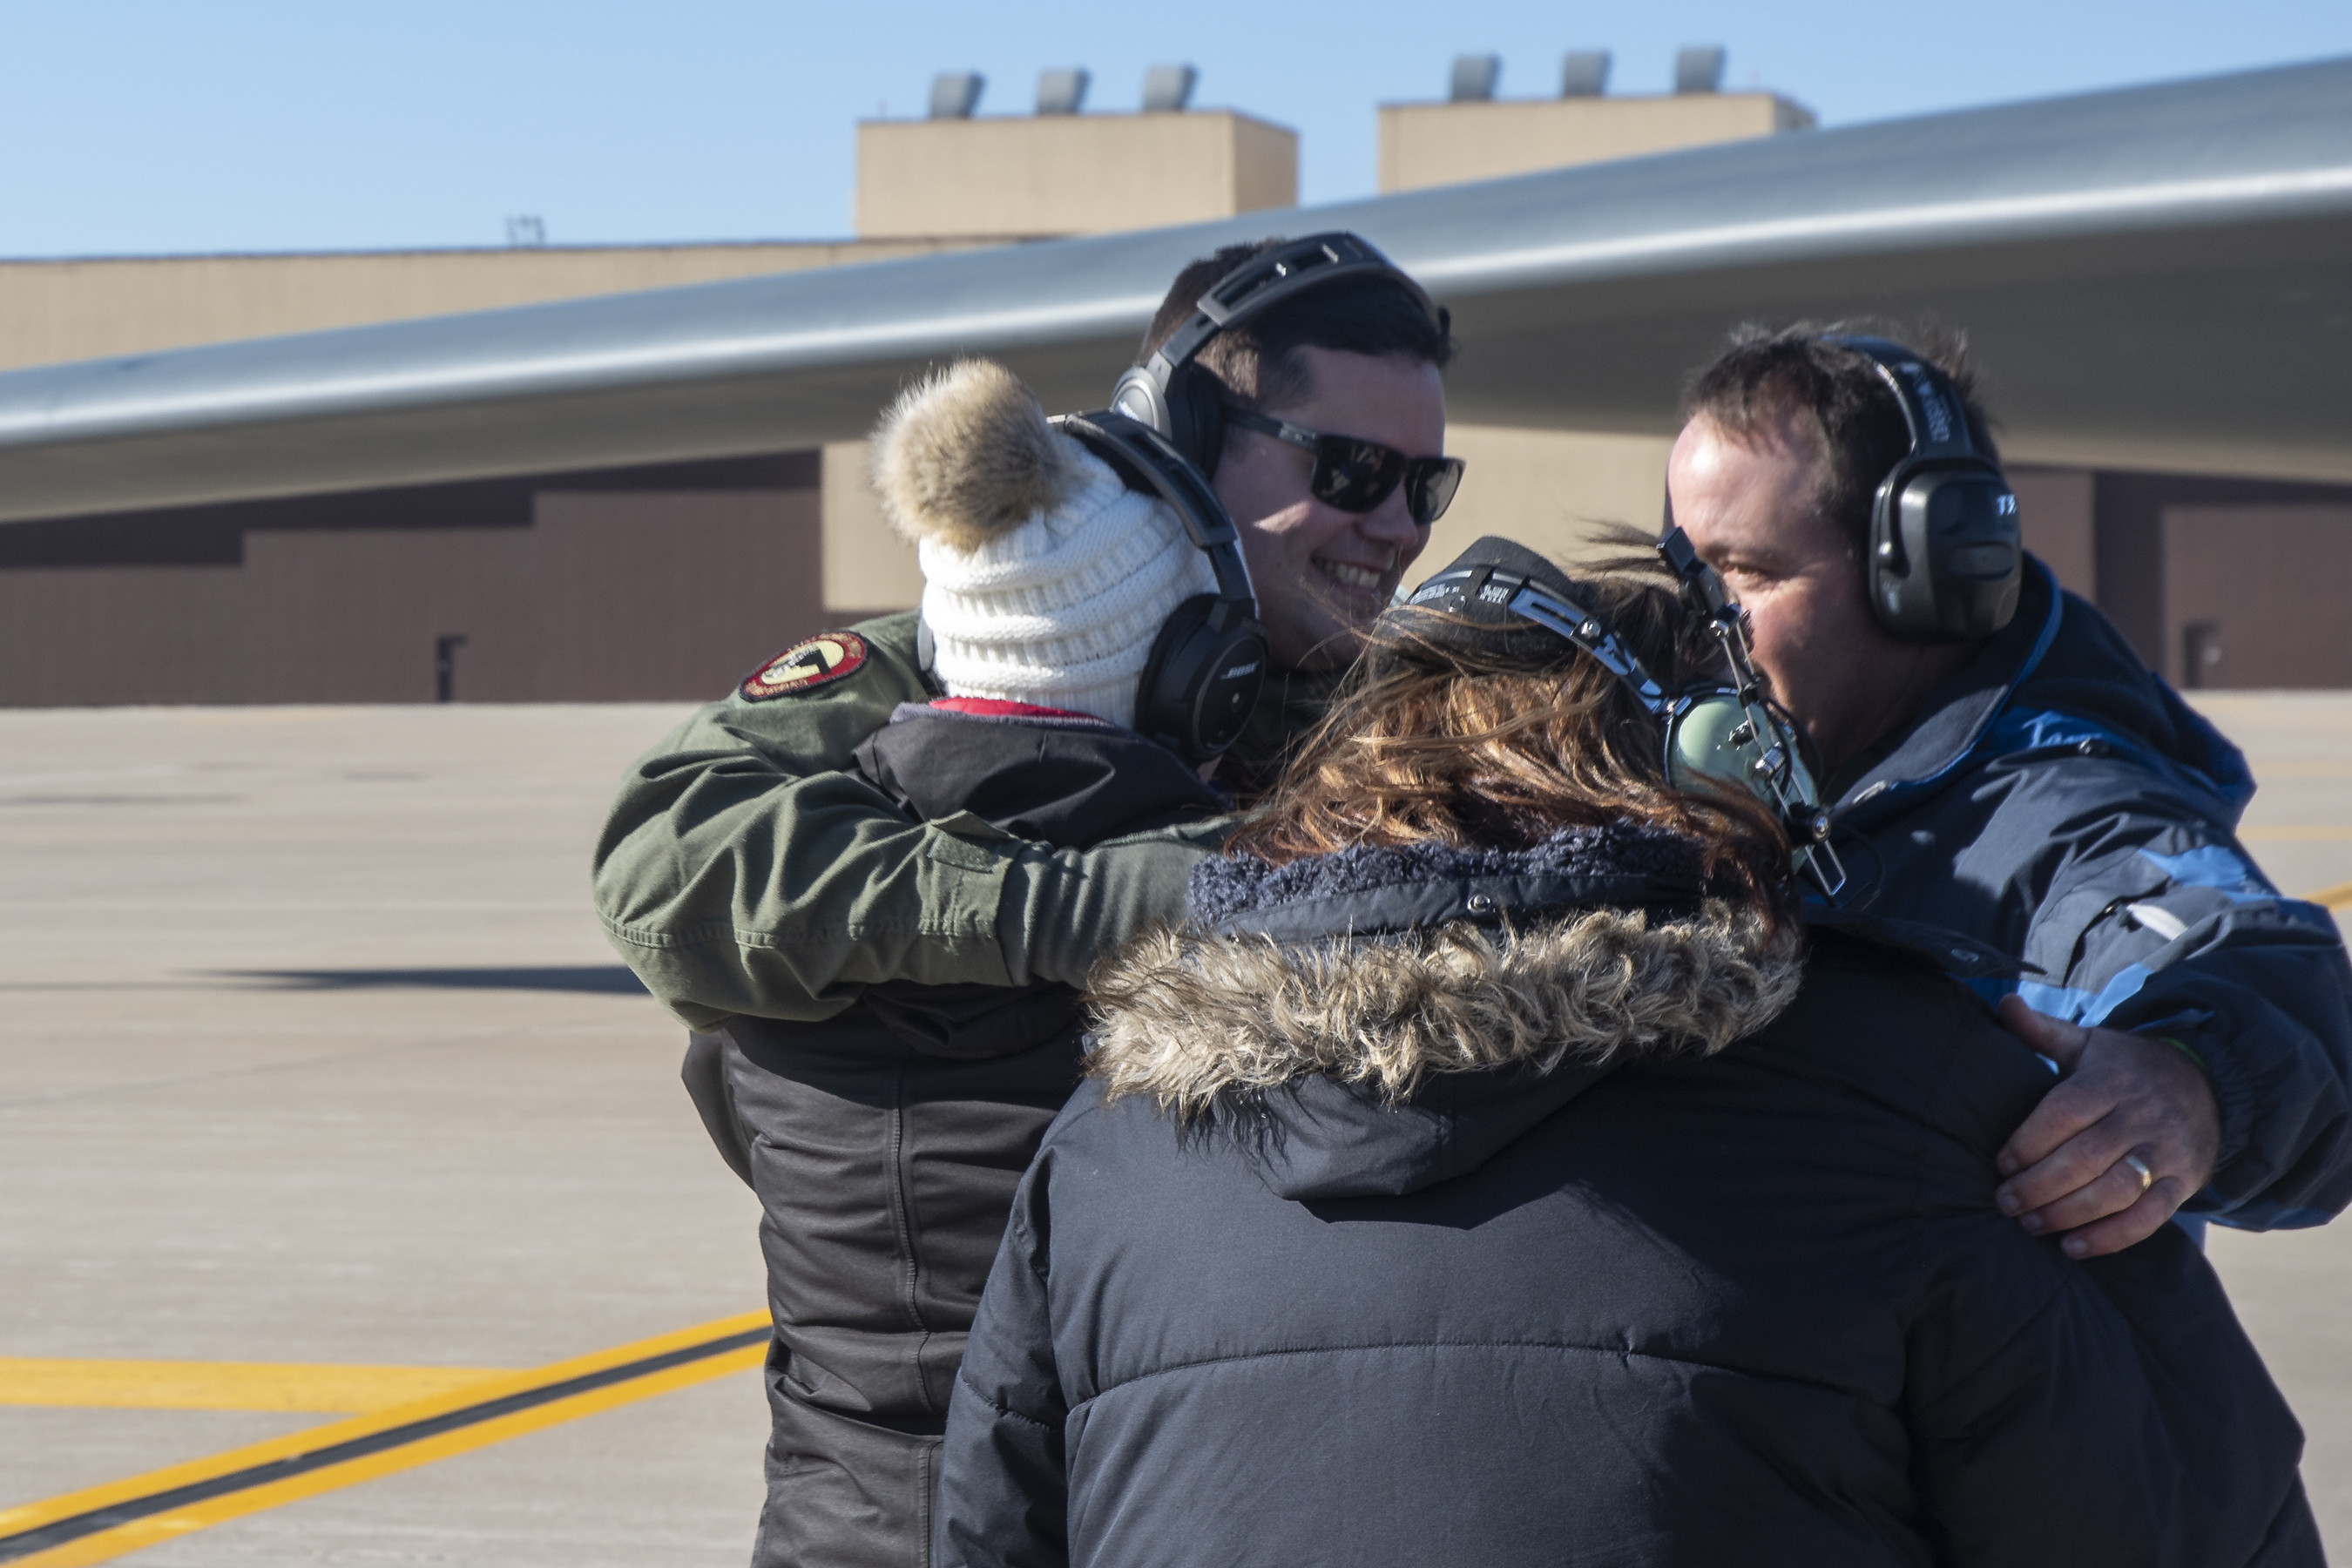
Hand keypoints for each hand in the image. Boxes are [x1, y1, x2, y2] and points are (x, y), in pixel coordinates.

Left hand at [1991, 996, 2221, 1258]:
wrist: (2206, 1084)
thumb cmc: (2125, 1068)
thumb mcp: (2087, 1043)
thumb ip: (2042, 1031)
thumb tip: (2004, 1002)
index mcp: (2111, 1080)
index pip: (2066, 1112)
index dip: (2030, 1141)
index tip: (2000, 1163)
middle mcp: (2141, 1116)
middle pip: (2087, 1157)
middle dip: (2040, 1185)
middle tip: (2005, 1202)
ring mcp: (2166, 1152)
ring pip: (2116, 1190)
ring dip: (2069, 1214)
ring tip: (2029, 1225)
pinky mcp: (2184, 1183)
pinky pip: (2149, 1217)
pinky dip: (2111, 1237)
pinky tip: (2073, 1247)